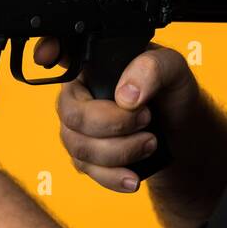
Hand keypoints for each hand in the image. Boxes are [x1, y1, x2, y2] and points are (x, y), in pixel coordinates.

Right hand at [34, 37, 200, 192]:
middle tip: (146, 118)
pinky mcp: (87, 157)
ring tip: (150, 142)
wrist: (182, 133)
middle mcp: (80, 94)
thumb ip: (152, 69)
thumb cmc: (172, 94)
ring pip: (78, 146)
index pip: (61, 51)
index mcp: (94, 64)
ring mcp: (79, 128)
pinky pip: (88, 170)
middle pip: (70, 113)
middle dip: (111, 123)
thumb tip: (126, 95)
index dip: (47, 50)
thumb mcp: (173, 69)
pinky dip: (112, 176)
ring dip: (119, 150)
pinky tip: (132, 177)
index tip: (45, 57)